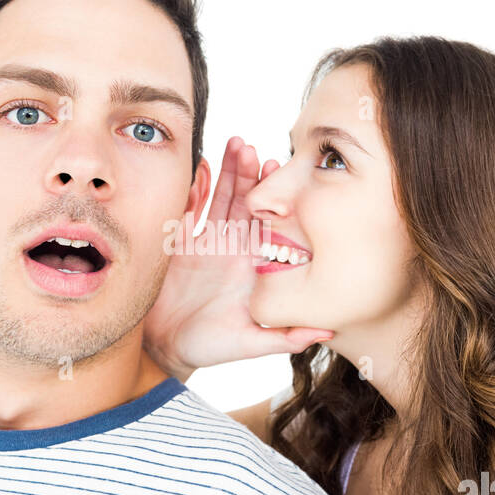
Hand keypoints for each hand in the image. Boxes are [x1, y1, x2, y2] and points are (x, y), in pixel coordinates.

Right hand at [143, 136, 333, 380]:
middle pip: (247, 202)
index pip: (271, 225)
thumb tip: (328, 332)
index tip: (282, 174)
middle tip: (255, 150)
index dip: (277, 200)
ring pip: (220, 198)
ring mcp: (207, 242)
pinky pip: (188, 209)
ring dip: (227, 171)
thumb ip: (286, 338)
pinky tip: (200, 166)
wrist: (165, 350)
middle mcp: (234, 248)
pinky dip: (193, 188)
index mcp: (255, 266)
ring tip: (235, 145)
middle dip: (251, 175)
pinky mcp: (180, 243)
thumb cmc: (210, 348)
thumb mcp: (251, 344)